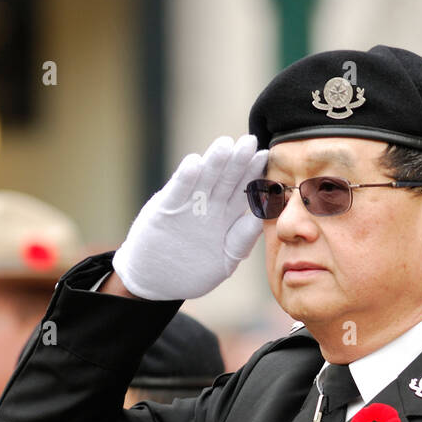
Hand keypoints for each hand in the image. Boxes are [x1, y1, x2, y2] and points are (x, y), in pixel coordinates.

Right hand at [112, 135, 267, 300]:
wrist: (156, 280)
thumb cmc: (193, 271)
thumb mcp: (224, 261)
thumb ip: (241, 240)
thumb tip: (262, 220)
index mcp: (225, 217)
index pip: (243, 191)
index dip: (254, 174)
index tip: (266, 157)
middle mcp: (208, 207)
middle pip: (226, 181)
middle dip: (239, 162)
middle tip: (250, 141)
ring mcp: (186, 207)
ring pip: (204, 181)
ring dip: (214, 163)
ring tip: (226, 144)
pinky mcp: (164, 211)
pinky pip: (177, 193)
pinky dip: (185, 179)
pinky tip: (194, 163)